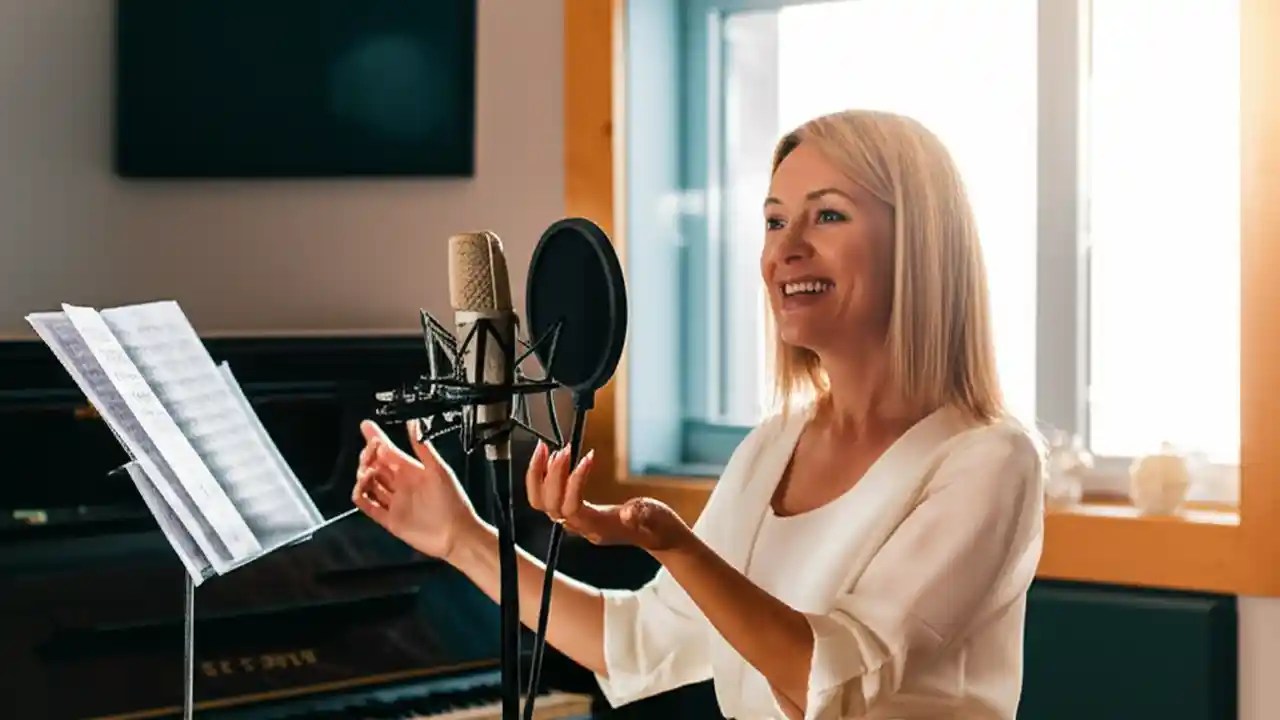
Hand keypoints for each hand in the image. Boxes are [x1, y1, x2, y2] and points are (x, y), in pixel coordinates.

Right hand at [352, 419, 483, 561]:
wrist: (456, 534)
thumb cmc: (453, 501)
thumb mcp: (439, 470)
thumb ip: (423, 447)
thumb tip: (415, 423)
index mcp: (412, 471)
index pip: (389, 451)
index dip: (376, 438)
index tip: (366, 426)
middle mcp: (401, 485)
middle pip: (375, 465)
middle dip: (368, 455)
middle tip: (370, 450)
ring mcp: (394, 502)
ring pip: (369, 484)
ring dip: (363, 474)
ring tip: (368, 470)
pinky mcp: (389, 519)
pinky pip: (368, 505)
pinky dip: (360, 495)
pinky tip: (362, 487)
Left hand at [526, 441, 689, 552]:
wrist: (661, 538)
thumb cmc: (659, 526)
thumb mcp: (657, 517)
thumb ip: (643, 514)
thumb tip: (629, 513)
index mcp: (599, 528)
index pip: (572, 508)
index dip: (573, 483)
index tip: (588, 457)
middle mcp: (583, 527)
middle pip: (550, 506)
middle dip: (550, 476)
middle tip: (561, 449)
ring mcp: (577, 522)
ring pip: (544, 503)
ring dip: (540, 476)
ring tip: (546, 449)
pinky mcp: (577, 514)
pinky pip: (550, 499)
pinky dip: (546, 479)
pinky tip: (551, 460)